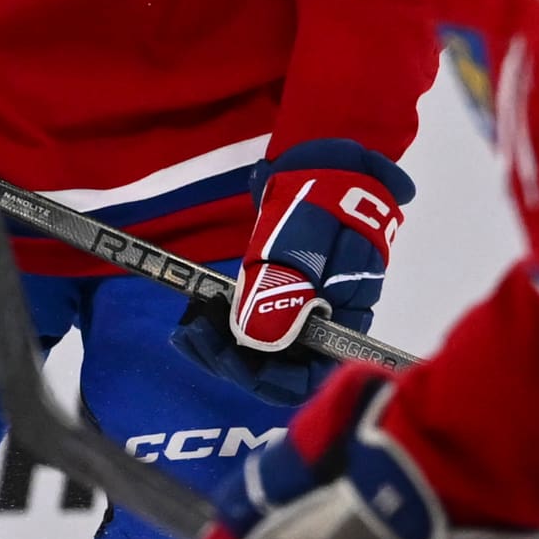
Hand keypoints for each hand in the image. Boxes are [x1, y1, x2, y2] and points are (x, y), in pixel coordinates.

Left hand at [186, 139, 410, 407]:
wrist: (325, 159)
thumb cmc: (325, 197)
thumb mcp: (304, 242)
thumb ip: (286, 292)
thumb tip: (261, 342)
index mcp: (346, 316)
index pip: (310, 375)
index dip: (269, 379)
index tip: (229, 357)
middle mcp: (326, 322)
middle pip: (279, 370)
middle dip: (234, 361)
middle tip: (194, 336)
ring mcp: (303, 309)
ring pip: (262, 351)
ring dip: (224, 345)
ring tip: (191, 326)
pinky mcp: (283, 294)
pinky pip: (253, 326)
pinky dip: (225, 324)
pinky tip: (200, 310)